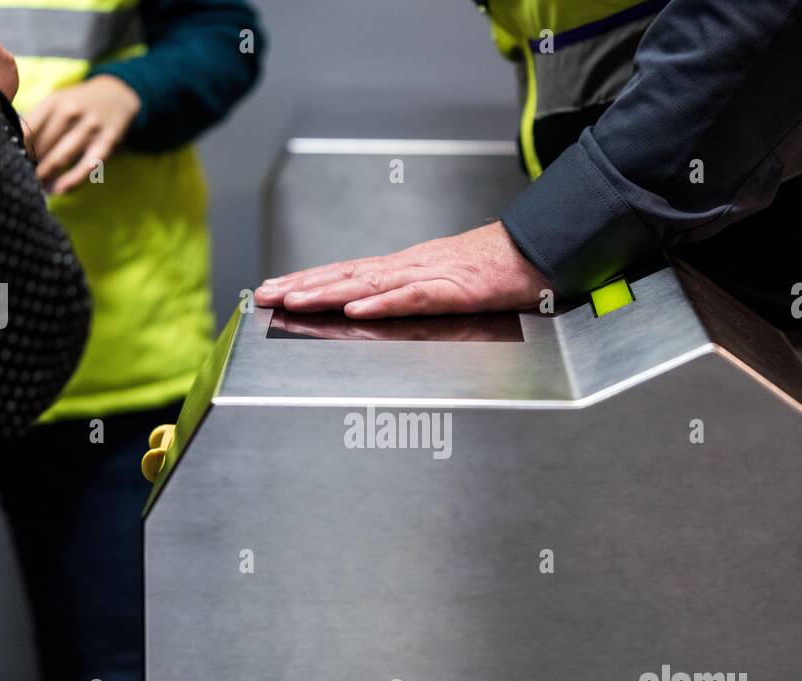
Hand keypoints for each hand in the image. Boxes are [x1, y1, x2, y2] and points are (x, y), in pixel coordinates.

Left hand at [24, 75, 141, 194]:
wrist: (118, 95)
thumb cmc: (78, 105)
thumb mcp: (57, 103)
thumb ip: (37, 121)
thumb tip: (13, 149)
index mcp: (53, 102)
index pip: (27, 130)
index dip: (16, 150)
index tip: (8, 164)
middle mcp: (71, 112)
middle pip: (42, 146)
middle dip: (29, 166)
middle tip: (20, 181)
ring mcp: (90, 127)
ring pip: (61, 158)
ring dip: (46, 176)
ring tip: (36, 189)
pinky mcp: (107, 142)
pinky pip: (88, 166)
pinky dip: (73, 181)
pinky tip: (60, 190)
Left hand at [254, 222, 552, 317]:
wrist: (537, 250)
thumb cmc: (495, 268)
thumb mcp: (444, 283)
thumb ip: (411, 295)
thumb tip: (377, 307)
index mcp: (403, 267)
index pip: (345, 273)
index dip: (308, 279)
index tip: (275, 287)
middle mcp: (407, 266)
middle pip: (345, 275)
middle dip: (302, 285)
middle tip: (264, 294)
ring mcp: (429, 275)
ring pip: (369, 285)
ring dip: (329, 293)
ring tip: (295, 302)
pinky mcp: (454, 288)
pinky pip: (413, 297)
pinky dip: (383, 304)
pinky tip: (357, 310)